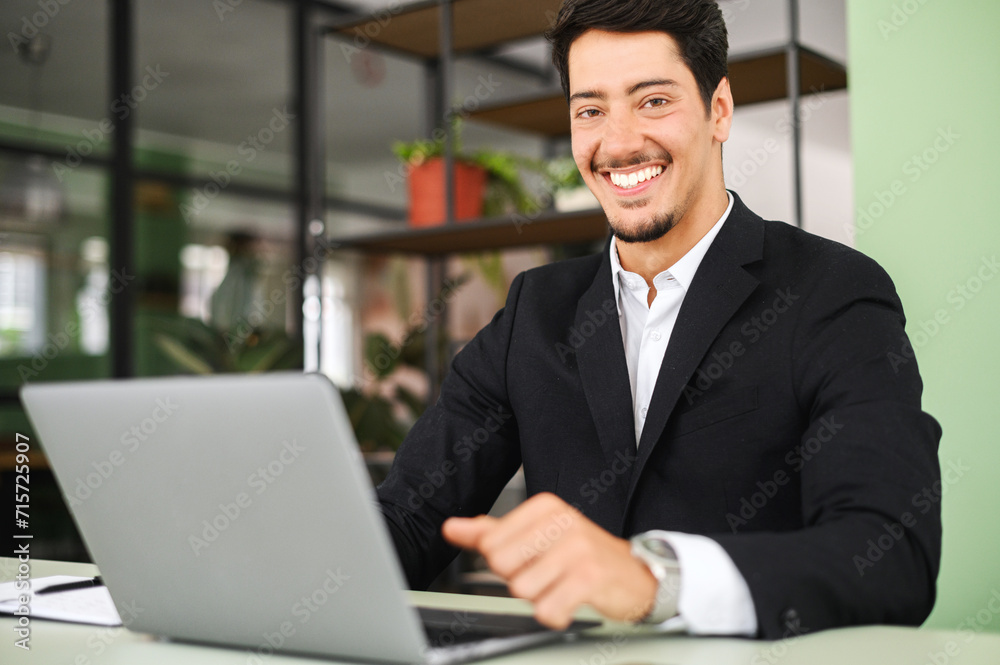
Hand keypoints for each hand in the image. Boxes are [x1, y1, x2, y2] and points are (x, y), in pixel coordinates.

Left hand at [442, 492, 657, 627]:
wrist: (634, 575)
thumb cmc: (580, 555)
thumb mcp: (535, 537)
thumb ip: (490, 532)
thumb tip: (451, 528)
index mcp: (544, 508)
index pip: (491, 545)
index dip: (506, 563)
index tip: (532, 559)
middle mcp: (561, 521)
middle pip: (502, 566)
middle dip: (520, 580)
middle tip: (548, 574)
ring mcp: (577, 548)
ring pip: (522, 590)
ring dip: (540, 598)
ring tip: (562, 586)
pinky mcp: (590, 577)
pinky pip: (547, 609)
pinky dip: (555, 614)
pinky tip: (570, 602)